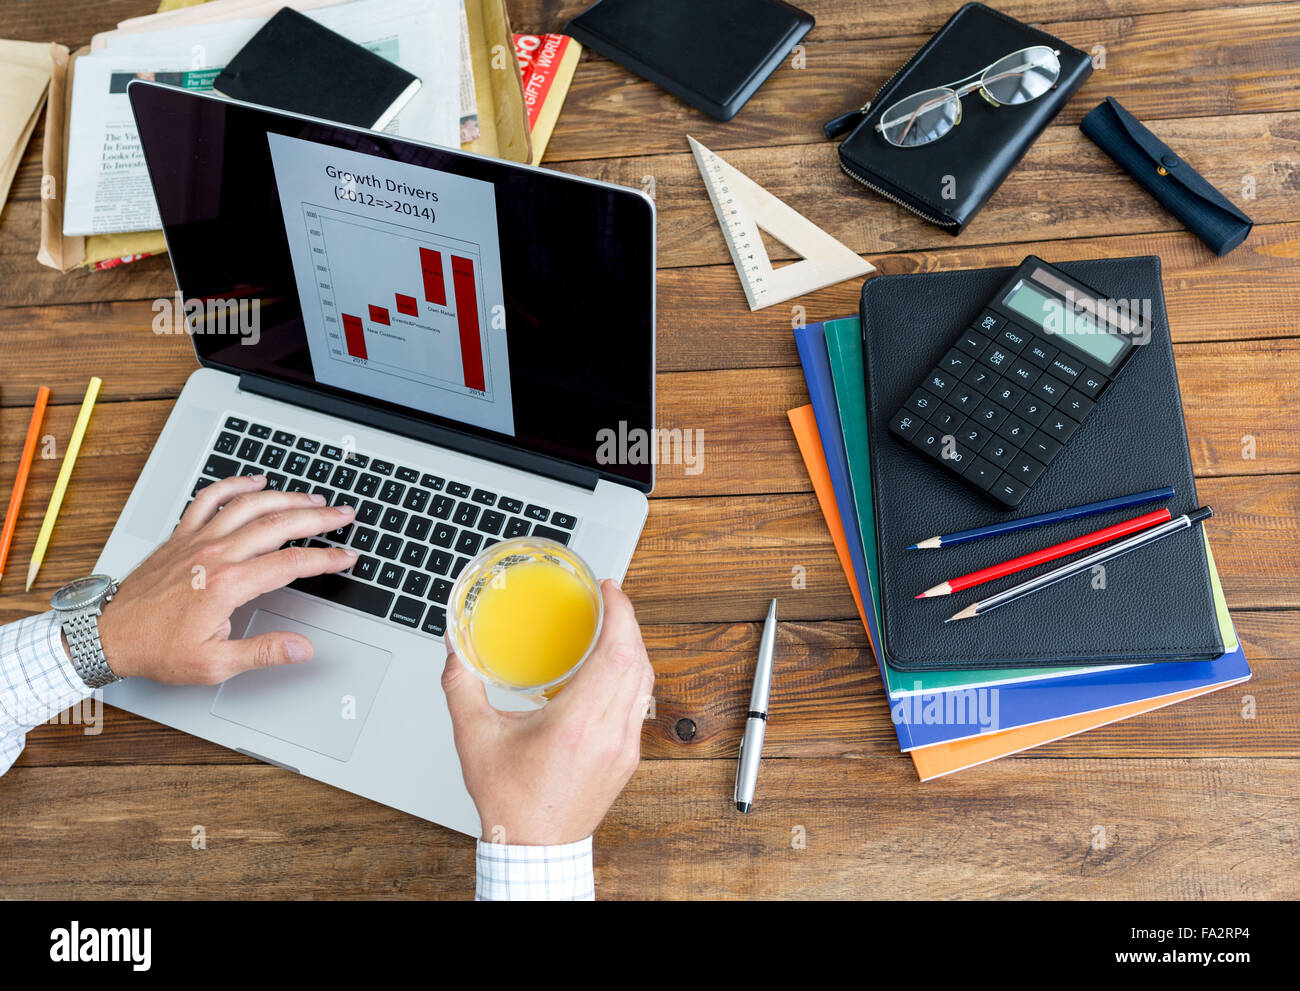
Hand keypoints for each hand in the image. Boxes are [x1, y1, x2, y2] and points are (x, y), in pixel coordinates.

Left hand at [94, 474, 357, 683]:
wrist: (110, 635)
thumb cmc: (158, 649)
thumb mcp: (215, 663)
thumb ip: (263, 652)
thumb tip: (301, 648)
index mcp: (229, 584)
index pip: (292, 563)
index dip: (326, 558)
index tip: (346, 556)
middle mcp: (215, 554)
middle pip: (278, 524)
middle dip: (318, 517)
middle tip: (343, 515)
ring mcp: (197, 540)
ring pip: (250, 505)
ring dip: (286, 497)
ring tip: (312, 498)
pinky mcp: (182, 535)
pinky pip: (210, 498)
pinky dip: (234, 485)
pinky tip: (254, 482)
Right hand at [441, 579, 653, 845]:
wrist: (535, 848)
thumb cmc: (509, 800)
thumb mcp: (474, 738)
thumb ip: (461, 686)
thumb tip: (454, 646)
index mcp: (575, 724)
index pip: (616, 654)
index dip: (620, 613)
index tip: (609, 589)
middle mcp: (608, 733)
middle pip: (637, 660)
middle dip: (627, 621)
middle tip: (609, 599)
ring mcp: (624, 746)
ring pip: (645, 682)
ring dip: (633, 647)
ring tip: (612, 626)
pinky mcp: (628, 756)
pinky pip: (641, 703)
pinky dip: (632, 675)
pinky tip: (612, 666)